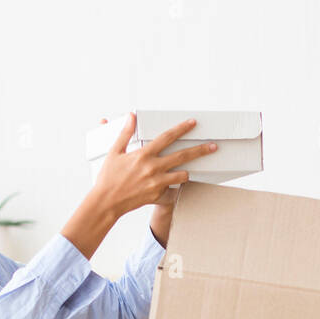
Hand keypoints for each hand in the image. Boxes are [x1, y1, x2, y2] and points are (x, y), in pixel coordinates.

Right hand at [92, 113, 214, 218]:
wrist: (106, 202)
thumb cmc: (108, 178)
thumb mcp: (115, 152)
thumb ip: (125, 133)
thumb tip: (130, 116)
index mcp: (143, 155)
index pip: (167, 137)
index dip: (181, 129)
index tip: (192, 123)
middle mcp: (152, 168)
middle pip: (183, 156)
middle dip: (200, 150)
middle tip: (213, 146)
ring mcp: (156, 183)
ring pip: (182, 175)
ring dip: (188, 171)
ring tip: (191, 169)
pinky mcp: (157, 195)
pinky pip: (172, 190)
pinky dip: (175, 187)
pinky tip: (177, 187)